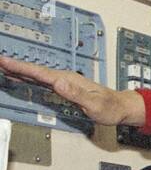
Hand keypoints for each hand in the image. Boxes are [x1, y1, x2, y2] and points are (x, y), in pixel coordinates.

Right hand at [0, 56, 143, 125]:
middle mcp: (64, 78)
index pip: (39, 72)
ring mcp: (64, 82)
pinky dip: (29, 77)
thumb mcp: (94, 104)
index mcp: (67, 80)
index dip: (20, 67)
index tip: (4, 61)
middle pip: (34, 70)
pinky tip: (21, 77)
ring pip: (36, 74)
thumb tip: (59, 83)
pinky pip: (42, 80)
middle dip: (14, 65)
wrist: (120, 107)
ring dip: (19, 70)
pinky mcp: (64, 87)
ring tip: (3, 67)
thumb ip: (76, 94)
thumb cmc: (110, 108)